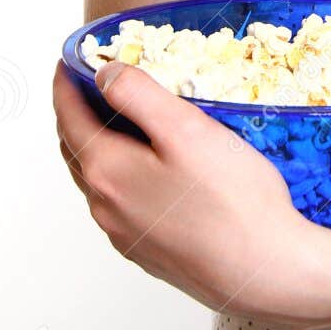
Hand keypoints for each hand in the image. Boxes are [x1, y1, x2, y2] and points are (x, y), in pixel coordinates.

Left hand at [53, 59, 330, 326]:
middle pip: (77, 148)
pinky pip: (119, 201)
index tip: (68, 58)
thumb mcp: (186, 129)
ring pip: (97, 177)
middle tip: (91, 81)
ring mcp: (124, 233)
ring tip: (118, 117)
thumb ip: (138, 95)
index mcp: (107, 170)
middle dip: (78, 111)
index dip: (65, 82)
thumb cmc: (232, 200)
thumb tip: (103, 74)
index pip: (69, 116)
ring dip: (98, 142)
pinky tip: (147, 165)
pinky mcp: (148, 250)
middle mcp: (105, 205)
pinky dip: (118, 171)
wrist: (265, 271)